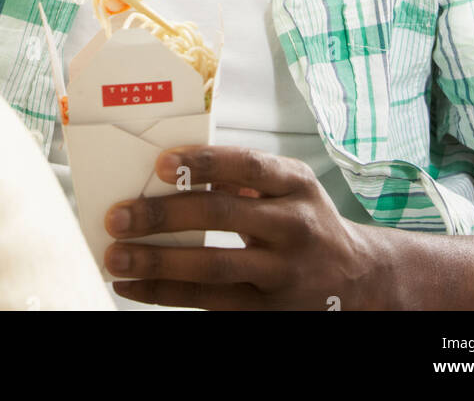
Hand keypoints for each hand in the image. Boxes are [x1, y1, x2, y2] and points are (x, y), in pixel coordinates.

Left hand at [103, 145, 388, 310]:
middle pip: (223, 216)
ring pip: (214, 267)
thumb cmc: (307, 221)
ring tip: (116, 257)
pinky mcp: (268, 312)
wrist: (358, 279)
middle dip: (164, 216)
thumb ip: (243, 177)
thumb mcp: (290, 188)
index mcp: (296, 184)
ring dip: (158, 263)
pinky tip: (132, 287)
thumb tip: (173, 168)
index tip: (159, 162)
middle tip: (119, 216)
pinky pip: (209, 302)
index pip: (248, 166)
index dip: (203, 162)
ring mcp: (283, 273)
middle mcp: (294, 226)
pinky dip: (165, 295)